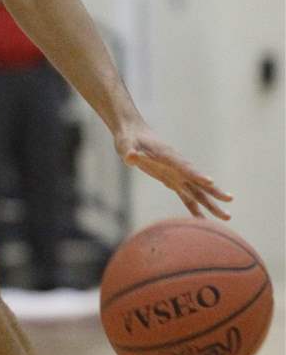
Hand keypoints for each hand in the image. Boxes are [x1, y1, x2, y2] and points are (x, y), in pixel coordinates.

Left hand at [115, 125, 232, 218]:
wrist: (134, 134)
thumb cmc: (129, 139)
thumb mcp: (126, 144)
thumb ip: (129, 151)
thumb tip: (129, 156)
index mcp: (167, 155)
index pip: (184, 166)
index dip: (196, 174)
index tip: (210, 181)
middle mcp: (176, 165)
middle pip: (198, 179)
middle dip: (213, 190)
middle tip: (229, 199)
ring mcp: (176, 173)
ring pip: (197, 190)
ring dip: (211, 203)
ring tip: (227, 216)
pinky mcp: (171, 180)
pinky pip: (185, 196)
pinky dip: (194, 207)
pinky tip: (202, 220)